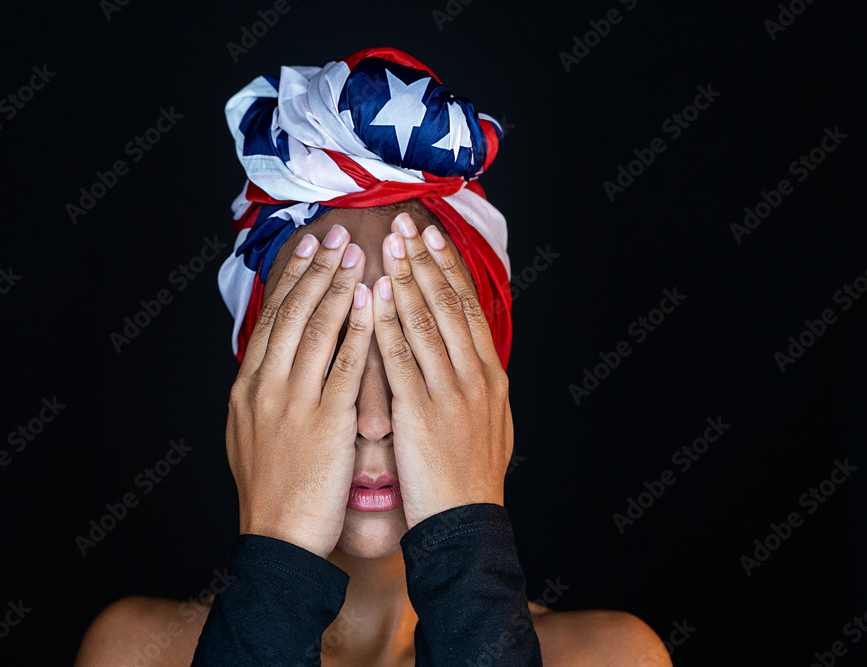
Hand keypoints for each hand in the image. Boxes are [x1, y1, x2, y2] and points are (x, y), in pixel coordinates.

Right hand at [226, 225, 373, 558]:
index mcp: (247, 387)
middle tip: (334, 234)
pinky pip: (345, 365)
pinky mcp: (325, 421)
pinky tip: (374, 303)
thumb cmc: (271, 492)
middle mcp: (265, 386)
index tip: (306, 248)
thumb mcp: (250, 434)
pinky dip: (359, 329)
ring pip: (315, 329)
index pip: (268, 318)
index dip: (289, 279)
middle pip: (290, 313)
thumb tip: (271, 364)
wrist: (277, 540)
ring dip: (338, 286)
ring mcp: (293, 402)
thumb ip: (262, 394)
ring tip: (357, 254)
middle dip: (314, 269)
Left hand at [373, 212, 513, 528]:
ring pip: (428, 322)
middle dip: (426, 260)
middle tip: (407, 223)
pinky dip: (388, 323)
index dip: (449, 268)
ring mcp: (452, 393)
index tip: (431, 236)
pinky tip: (374, 297)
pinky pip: (403, 359)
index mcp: (492, 376)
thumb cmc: (468, 477)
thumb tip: (464, 353)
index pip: (469, 307)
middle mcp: (477, 376)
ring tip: (389, 244)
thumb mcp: (486, 422)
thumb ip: (473, 383)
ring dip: (406, 279)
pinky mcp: (423, 413)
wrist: (467, 524)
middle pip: (451, 304)